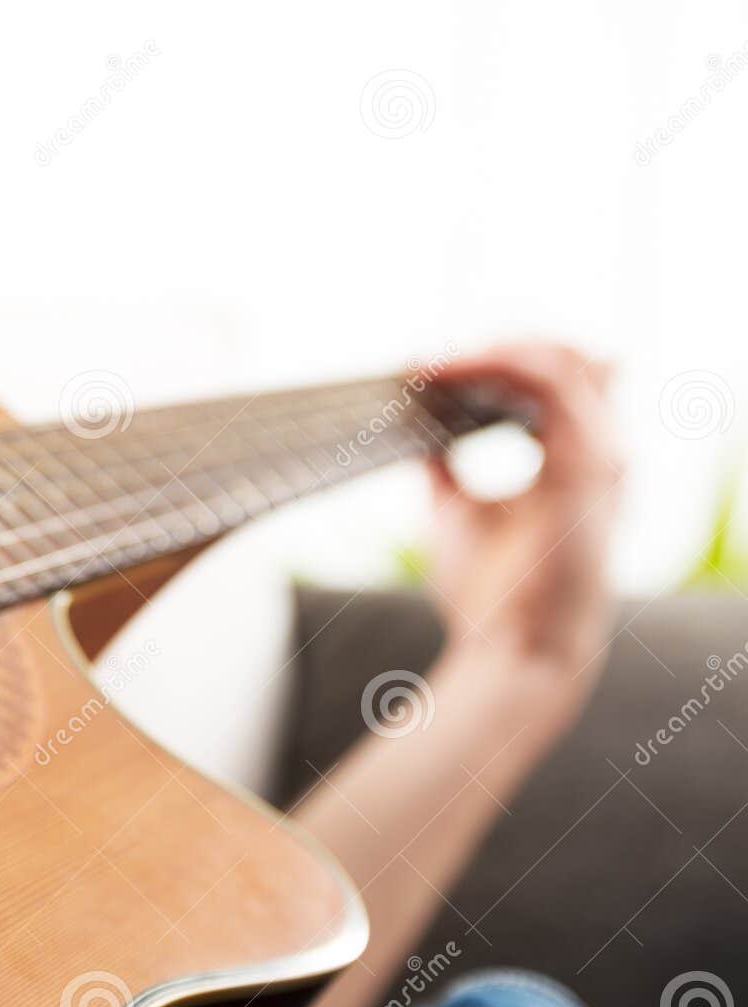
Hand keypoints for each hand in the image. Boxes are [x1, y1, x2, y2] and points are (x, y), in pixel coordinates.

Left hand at [423, 343, 622, 676]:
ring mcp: (601, 455)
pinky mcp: (588, 466)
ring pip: (563, 357)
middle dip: (493, 347)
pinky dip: (498, 363)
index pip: (553, 379)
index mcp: (574, 460)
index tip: (424, 366)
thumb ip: (445, 465)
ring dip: (492, 348)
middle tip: (426, 359)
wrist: (513, 650)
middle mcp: (598, 451)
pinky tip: (449, 369)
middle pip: (565, 357)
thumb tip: (413, 425)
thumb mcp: (455, 512)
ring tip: (432, 360)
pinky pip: (553, 381)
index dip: (492, 361)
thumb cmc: (492, 593)